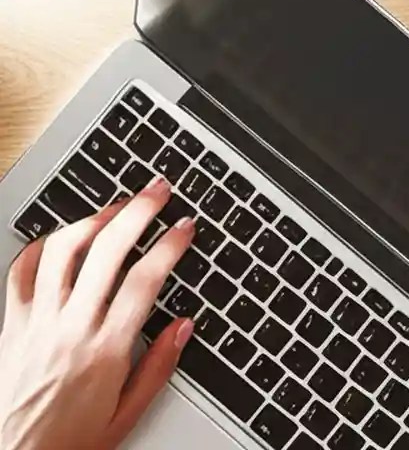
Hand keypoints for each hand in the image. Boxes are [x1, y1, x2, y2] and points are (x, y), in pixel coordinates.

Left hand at [0, 178, 196, 449]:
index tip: (184, 227)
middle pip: (106, 252)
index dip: (170, 245)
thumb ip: (158, 367)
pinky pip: (19, 273)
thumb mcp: (126, 416)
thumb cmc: (66, 444)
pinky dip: (38, 247)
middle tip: (156, 191)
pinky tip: (58, 238)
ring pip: (61, 252)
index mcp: (105, 352)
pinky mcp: (9, 326)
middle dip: (137, 212)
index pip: (145, 281)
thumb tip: (183, 326)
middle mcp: (69, 329)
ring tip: (113, 207)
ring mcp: (35, 323)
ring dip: (91, 219)